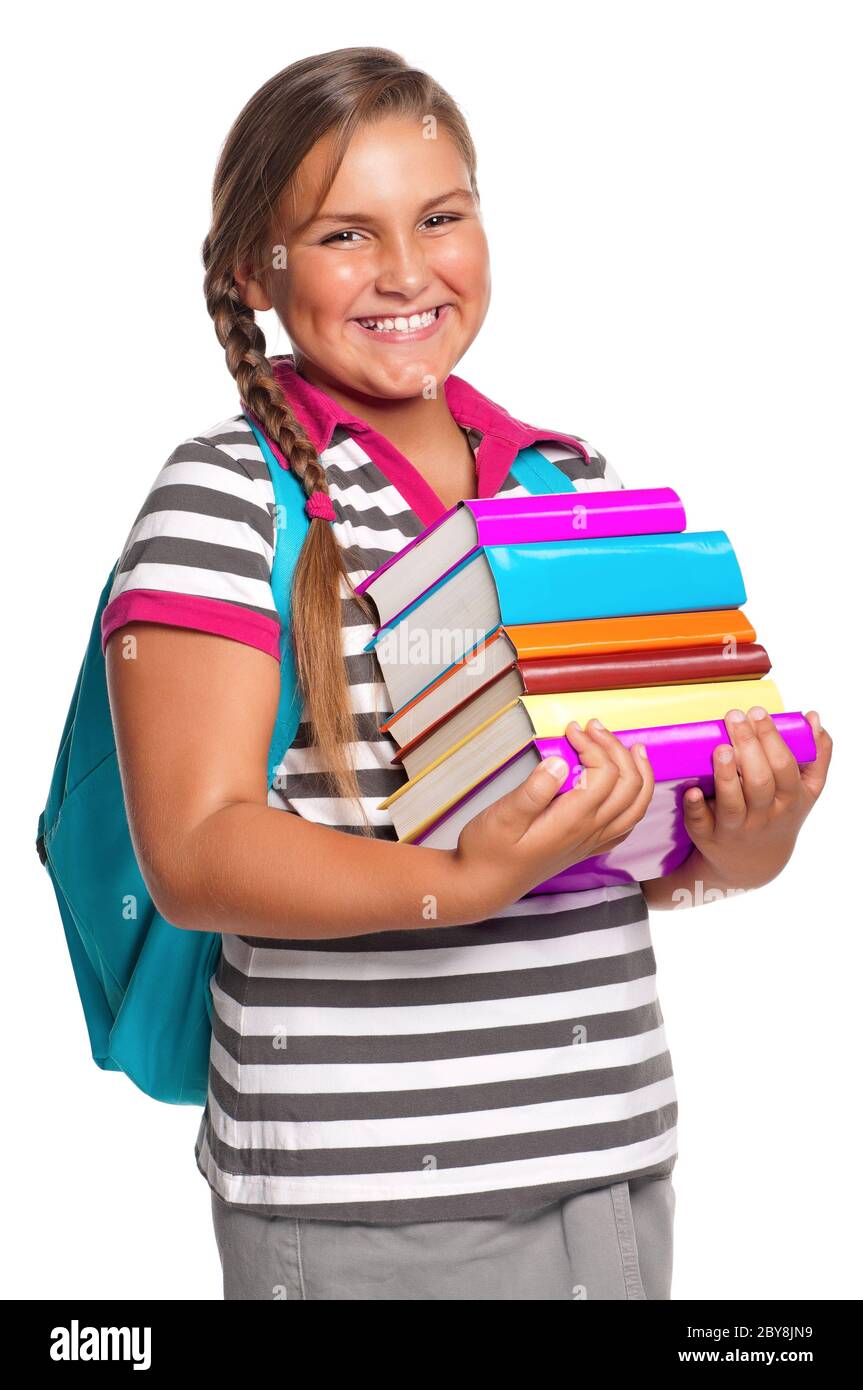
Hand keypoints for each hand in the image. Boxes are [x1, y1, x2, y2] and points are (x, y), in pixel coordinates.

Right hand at [455, 717, 654, 912]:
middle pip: (627, 785)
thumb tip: (559, 762)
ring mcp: (590, 842)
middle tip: (594, 727)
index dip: (592, 745)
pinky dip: (636, 802)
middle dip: (616, 749)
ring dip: (639, 774)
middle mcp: (589, 833)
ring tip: (634, 750)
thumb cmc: (487, 851)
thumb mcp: (503, 817)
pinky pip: (625, 826)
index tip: (571, 730)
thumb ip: (534, 790)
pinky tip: (628, 790)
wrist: (481, 886)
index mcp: (571, 821)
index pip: (604, 774)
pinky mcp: (585, 848)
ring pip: (636, 807)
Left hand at [681, 707, 831, 890]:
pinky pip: (701, 823)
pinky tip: (692, 790)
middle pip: (759, 782)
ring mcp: (736, 827)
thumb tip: (813, 718)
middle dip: (748, 747)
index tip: (757, 711)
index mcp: (790, 799)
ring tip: (720, 747)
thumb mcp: (807, 791)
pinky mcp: (708, 836)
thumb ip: (817, 754)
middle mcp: (764, 814)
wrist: (755, 863)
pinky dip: (695, 807)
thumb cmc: (780, 815)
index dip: (772, 739)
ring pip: (732, 803)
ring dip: (725, 775)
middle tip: (734, 716)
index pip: (783, 766)